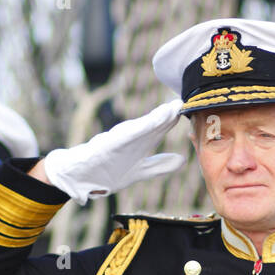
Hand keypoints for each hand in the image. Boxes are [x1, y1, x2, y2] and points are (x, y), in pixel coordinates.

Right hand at [37, 100, 185, 204]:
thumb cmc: (107, 172)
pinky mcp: (107, 146)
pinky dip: (136, 131)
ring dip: (157, 118)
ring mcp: (120, 141)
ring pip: (142, 127)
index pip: (163, 127)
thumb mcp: (139, 171)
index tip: (195, 107)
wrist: (78, 176)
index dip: (177, 118)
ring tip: (172, 109)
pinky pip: (124, 137)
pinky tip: (149, 125)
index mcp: (141, 143)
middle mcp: (132, 138)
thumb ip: (159, 165)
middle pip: (155, 123)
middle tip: (189, 98)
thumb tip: (182, 160)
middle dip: (171, 112)